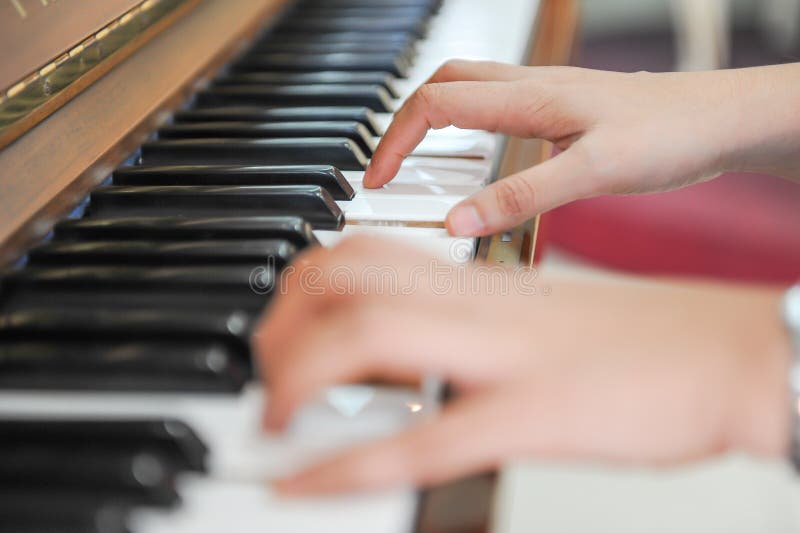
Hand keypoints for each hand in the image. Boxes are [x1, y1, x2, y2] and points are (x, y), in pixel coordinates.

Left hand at [254, 236, 789, 494]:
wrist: (725, 352)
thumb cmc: (634, 339)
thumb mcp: (538, 313)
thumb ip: (471, 322)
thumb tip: (415, 347)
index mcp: (483, 284)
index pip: (365, 251)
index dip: (303, 282)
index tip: (282, 319)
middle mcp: (481, 306)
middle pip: (347, 282)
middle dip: (282, 322)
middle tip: (265, 367)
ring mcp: (504, 358)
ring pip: (370, 336)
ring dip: (297, 376)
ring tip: (274, 416)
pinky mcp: (533, 416)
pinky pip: (421, 439)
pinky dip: (347, 465)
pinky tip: (301, 485)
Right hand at [363, 61, 799, 236]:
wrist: (724, 118)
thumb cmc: (670, 134)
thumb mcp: (592, 173)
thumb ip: (520, 198)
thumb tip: (458, 220)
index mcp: (528, 97)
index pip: (435, 104)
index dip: (395, 140)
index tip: (376, 179)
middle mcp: (531, 87)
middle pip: (444, 83)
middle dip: (404, 121)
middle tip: (389, 165)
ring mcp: (548, 94)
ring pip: (471, 89)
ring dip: (435, 117)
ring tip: (419, 161)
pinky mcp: (565, 109)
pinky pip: (501, 105)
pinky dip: (471, 127)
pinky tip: (481, 158)